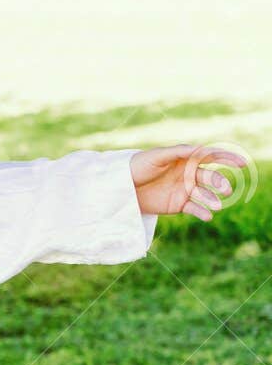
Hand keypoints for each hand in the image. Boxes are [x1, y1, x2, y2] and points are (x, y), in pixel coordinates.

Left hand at [130, 144, 248, 220]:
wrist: (123, 187)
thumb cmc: (138, 166)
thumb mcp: (156, 157)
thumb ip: (178, 152)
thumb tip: (199, 149)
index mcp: (186, 159)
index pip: (211, 157)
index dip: (227, 158)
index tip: (241, 162)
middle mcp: (189, 174)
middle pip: (210, 177)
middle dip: (220, 182)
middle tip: (225, 189)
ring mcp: (185, 190)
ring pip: (205, 194)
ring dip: (212, 199)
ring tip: (217, 205)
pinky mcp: (179, 204)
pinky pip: (195, 208)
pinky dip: (203, 212)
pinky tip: (208, 216)